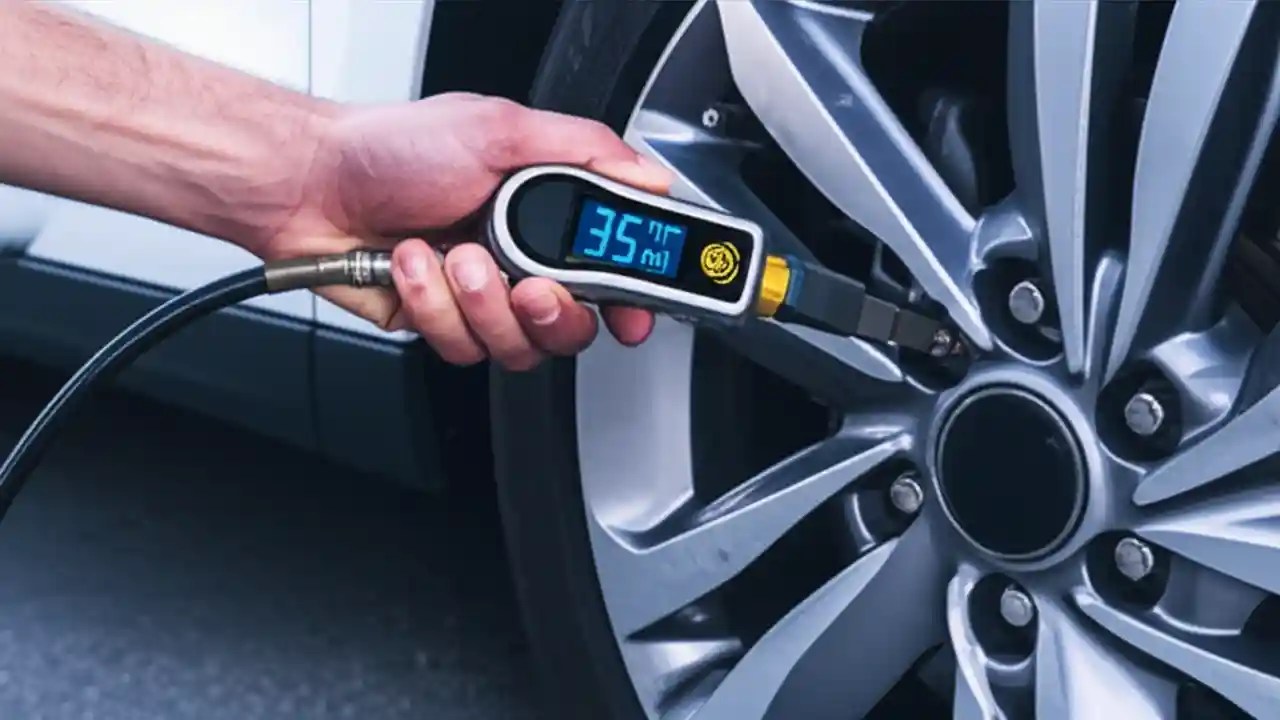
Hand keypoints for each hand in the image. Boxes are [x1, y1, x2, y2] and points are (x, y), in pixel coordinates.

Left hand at [259, 93, 672, 369]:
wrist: (310, 185)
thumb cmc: (391, 148)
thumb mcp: (501, 129)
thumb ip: (585, 150)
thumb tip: (648, 174)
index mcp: (546, 211)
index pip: (612, 268)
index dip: (629, 298)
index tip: (630, 311)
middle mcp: (520, 259)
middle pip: (573, 324)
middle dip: (549, 309)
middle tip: (527, 283)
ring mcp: (481, 297)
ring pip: (518, 345)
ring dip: (480, 301)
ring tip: (449, 253)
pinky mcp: (442, 323)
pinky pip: (462, 346)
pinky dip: (433, 305)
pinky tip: (414, 265)